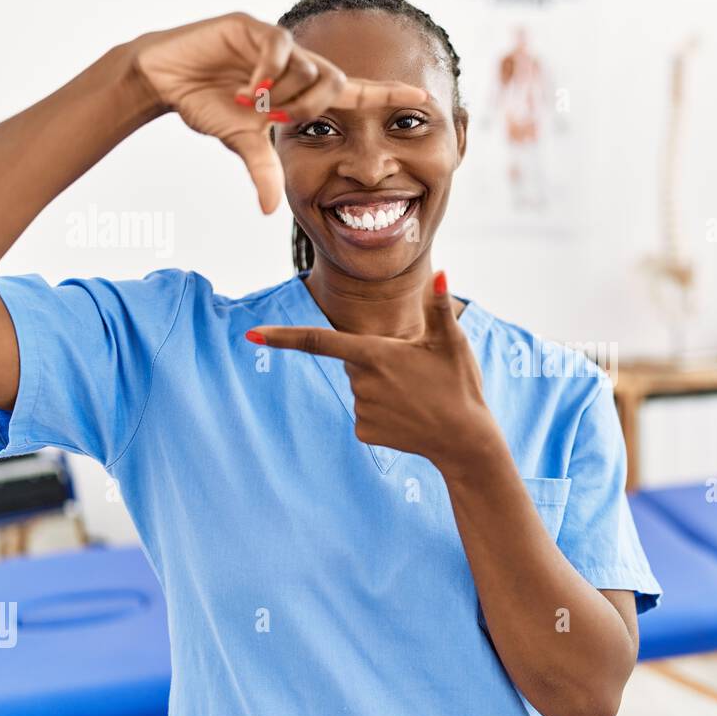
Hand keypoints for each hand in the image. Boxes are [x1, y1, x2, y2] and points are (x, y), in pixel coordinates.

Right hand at [128, 13, 427, 213]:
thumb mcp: (242, 143)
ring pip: (310, 68)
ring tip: (251, 102)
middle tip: (275, 118)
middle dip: (311, 107)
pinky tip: (246, 87)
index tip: (424, 100)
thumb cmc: (207, 105)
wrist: (165, 78)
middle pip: (336, 82)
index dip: (389, 95)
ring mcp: (278, 44)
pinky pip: (280, 48)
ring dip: (284, 93)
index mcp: (303, 90)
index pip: (358, 92)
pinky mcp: (253, 27)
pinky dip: (268, 72)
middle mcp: (299, 65)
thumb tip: (268, 210)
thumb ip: (263, 170)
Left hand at [245, 272, 502, 470]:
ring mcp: (361, 410)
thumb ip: (440, 306)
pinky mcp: (364, 432)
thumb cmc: (460, 385)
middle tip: (415, 372)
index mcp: (375, 354)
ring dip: (382, 387)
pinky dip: (383, 412)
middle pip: (354, 361)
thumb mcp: (453, 342)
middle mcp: (361, 383)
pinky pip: (365, 413)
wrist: (465, 442)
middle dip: (377, 361)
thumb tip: (442, 272)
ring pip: (360, 387)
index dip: (283, 337)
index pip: (319, 341)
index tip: (251, 335)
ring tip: (417, 396)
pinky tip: (408, 417)